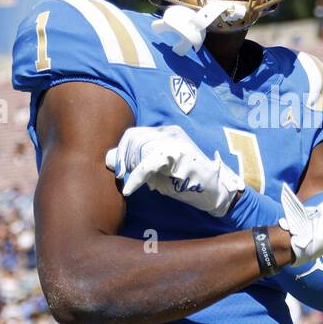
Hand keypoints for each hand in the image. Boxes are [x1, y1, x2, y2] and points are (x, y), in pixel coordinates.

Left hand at [105, 125, 244, 216]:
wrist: (214, 191)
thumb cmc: (185, 182)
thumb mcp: (159, 168)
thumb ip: (137, 161)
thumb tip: (108, 158)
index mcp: (166, 132)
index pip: (134, 134)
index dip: (121, 151)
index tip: (117, 169)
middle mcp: (170, 132)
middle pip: (134, 139)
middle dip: (124, 159)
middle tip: (124, 176)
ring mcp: (175, 142)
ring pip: (139, 149)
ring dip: (131, 167)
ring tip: (134, 182)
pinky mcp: (177, 155)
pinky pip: (147, 164)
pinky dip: (135, 178)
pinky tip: (130, 189)